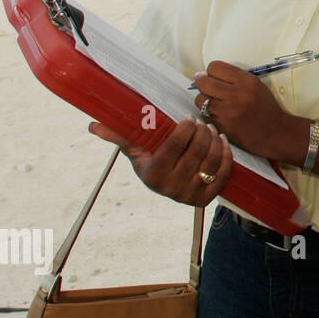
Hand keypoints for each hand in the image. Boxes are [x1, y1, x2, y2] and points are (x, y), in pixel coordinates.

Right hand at [88, 117, 230, 206]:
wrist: (168, 186)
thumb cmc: (151, 161)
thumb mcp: (136, 150)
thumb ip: (119, 136)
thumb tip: (92, 126)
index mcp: (153, 175)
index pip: (175, 146)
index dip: (185, 128)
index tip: (188, 118)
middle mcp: (171, 189)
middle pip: (197, 151)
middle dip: (202, 131)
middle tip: (202, 122)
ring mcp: (190, 196)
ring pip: (212, 159)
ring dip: (215, 139)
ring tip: (211, 129)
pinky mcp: (207, 199)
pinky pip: (223, 171)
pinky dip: (226, 153)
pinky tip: (221, 141)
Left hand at [191, 61, 303, 160]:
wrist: (274, 132)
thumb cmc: (264, 107)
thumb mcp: (255, 85)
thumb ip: (231, 78)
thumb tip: (201, 75)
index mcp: (247, 81)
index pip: (215, 67)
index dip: (212, 72)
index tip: (216, 77)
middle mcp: (237, 95)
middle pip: (203, 82)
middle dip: (203, 84)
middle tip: (210, 88)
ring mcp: (228, 112)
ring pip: (200, 99)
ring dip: (204, 100)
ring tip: (216, 103)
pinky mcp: (222, 126)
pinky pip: (204, 114)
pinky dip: (208, 113)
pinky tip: (220, 114)